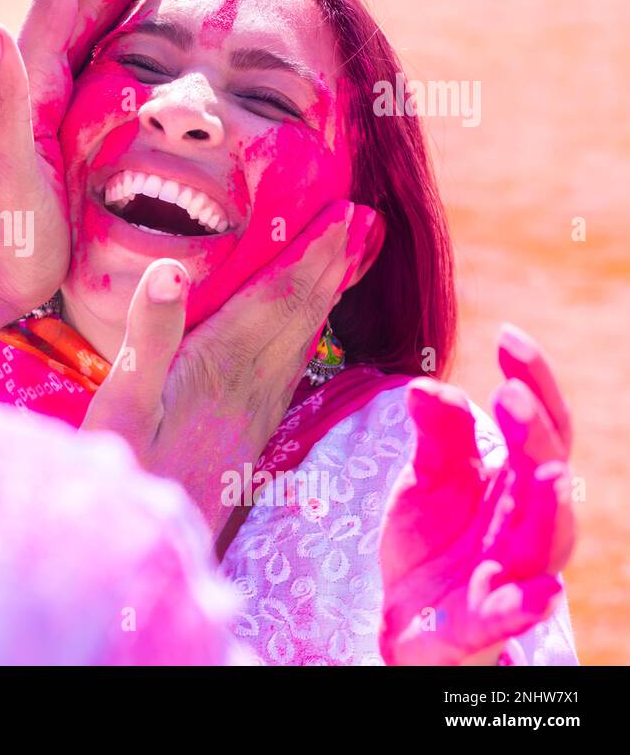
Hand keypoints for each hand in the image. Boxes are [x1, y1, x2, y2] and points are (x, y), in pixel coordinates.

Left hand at [0, 0, 164, 320]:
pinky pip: (100, 77)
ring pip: (90, 39)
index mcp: (29, 86)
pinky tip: (142, 50)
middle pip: (78, 10)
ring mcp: (52, 114)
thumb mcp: (4, 168)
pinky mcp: (65, 140)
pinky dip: (124, 48)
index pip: (57, 2)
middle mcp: (38, 90)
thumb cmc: (1, 233)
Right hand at [82, 200, 377, 541]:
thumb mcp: (122, 403)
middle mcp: (249, 384)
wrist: (153, 541)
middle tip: (363, 221)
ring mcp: (253, 410)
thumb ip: (149, 336)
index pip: (277, 298)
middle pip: (301, 313)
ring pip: (300, 340)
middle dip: (331, 264)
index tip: (343, 215)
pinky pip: (288, 369)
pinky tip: (305, 333)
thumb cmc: (125, 468)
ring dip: (325, 295)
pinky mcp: (247, 430)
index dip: (310, 254)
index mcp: (221, 365)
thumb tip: (168, 268)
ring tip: (347, 259)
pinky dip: (304, 335)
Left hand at [378, 325, 575, 665]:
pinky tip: (539, 591)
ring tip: (552, 473)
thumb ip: (435, 436)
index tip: (508, 335)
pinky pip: (511, 615)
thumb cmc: (433, 538)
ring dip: (552, 510)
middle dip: (534, 435)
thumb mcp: (426, 478)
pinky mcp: (485, 620)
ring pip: (547, 543)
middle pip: (547, 472)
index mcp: (516, 480)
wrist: (404, 613)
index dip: (532, 381)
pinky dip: (526, 605)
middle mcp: (526, 522)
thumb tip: (422, 386)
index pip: (538, 424)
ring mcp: (511, 572)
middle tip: (511, 396)